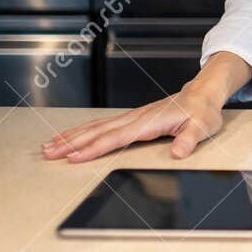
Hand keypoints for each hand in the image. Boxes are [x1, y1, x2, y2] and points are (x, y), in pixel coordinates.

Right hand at [42, 83, 225, 162]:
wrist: (202, 95)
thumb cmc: (202, 112)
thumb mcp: (202, 127)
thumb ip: (189, 140)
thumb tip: (178, 153)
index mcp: (149, 122)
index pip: (116, 137)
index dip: (94, 148)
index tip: (74, 157)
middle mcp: (135, 118)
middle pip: (98, 131)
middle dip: (72, 143)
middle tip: (49, 153)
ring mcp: (131, 117)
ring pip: (95, 127)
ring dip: (72, 136)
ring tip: (50, 146)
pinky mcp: (130, 119)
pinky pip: (101, 125)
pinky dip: (83, 131)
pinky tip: (71, 137)